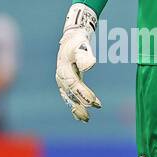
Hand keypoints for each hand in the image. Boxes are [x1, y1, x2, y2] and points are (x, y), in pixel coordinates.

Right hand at [55, 3, 99, 121]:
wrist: (73, 37)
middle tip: (89, 116)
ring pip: (69, 98)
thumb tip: (90, 65)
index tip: (95, 103)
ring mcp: (63, 80)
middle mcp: (61, 77)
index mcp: (64, 70)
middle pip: (70, 95)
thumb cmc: (79, 40)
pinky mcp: (67, 82)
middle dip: (80, 105)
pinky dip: (75, 105)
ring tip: (86, 119)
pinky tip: (81, 115)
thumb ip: (85, 55)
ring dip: (77, 109)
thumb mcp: (82, 45)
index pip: (74, 85)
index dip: (84, 95)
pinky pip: (70, 96)